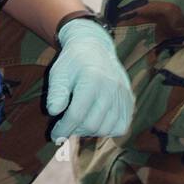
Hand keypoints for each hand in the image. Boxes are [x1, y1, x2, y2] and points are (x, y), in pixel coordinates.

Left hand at [46, 19, 133, 140]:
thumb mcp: (58, 72)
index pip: (76, 115)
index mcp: (92, 80)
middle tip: (67, 126)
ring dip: (90, 132)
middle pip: (92, 125)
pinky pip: (122, 126)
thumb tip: (54, 112)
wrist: (95, 47)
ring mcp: (123, 94)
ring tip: (80, 124)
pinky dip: (108, 130)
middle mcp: (111, 88)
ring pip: (107, 128)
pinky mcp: (130, 99)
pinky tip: (97, 122)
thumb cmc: (73, 62)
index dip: (63, 129)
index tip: (54, 136)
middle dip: (75, 131)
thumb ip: (56, 92)